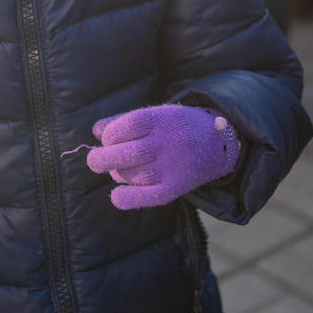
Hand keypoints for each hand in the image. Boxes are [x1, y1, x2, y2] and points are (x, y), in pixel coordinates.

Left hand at [86, 104, 238, 209]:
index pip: (128, 126)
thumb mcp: (153, 114)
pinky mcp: (178, 186)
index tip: (107, 140)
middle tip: (94, 161)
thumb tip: (96, 131)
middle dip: (103, 158)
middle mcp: (170, 142)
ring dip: (117, 174)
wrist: (217, 142)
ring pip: (136, 175)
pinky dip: (129, 198)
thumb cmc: (174, 127)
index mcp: (162, 119)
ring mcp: (175, 166)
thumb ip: (123, 121)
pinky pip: (151, 197)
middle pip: (129, 153)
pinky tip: (117, 196)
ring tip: (118, 170)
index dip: (110, 135)